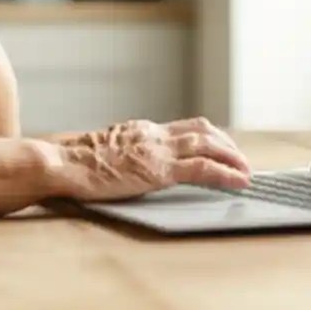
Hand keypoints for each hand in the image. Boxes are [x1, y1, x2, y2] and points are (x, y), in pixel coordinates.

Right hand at [53, 117, 251, 201]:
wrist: (64, 163)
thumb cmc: (74, 163)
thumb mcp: (105, 151)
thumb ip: (122, 153)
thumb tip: (126, 163)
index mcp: (142, 129)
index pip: (184, 128)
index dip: (208, 137)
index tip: (221, 147)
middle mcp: (154, 134)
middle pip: (202, 130)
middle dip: (226, 144)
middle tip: (240, 160)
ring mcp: (158, 150)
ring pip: (209, 145)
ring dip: (233, 157)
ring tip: (246, 171)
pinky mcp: (159, 170)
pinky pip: (202, 169)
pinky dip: (226, 174)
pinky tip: (239, 182)